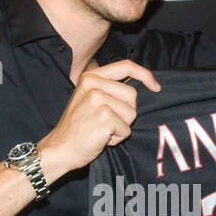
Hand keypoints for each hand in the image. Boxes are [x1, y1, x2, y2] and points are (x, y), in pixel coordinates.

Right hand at [39, 59, 159, 180]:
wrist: (59, 148)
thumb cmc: (77, 127)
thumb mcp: (88, 98)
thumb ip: (108, 88)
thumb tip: (140, 85)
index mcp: (90, 76)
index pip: (126, 66)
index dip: (144, 75)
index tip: (155, 86)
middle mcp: (93, 84)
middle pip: (132, 95)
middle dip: (126, 113)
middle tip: (105, 123)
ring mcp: (98, 99)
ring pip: (131, 113)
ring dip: (121, 127)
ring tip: (101, 130)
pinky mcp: (104, 117)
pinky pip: (126, 130)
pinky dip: (117, 138)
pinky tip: (101, 138)